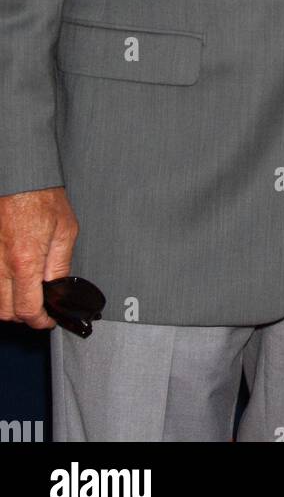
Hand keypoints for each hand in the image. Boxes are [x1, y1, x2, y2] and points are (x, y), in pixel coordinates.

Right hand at [0, 187, 78, 329]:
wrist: (19, 175)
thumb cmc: (41, 195)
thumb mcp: (65, 229)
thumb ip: (60, 264)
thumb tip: (59, 290)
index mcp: (25, 261)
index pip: (28, 310)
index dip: (41, 321)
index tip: (48, 319)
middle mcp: (1, 264)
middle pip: (5, 312)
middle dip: (23, 315)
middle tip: (38, 307)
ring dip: (8, 304)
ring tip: (24, 293)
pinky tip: (10, 280)